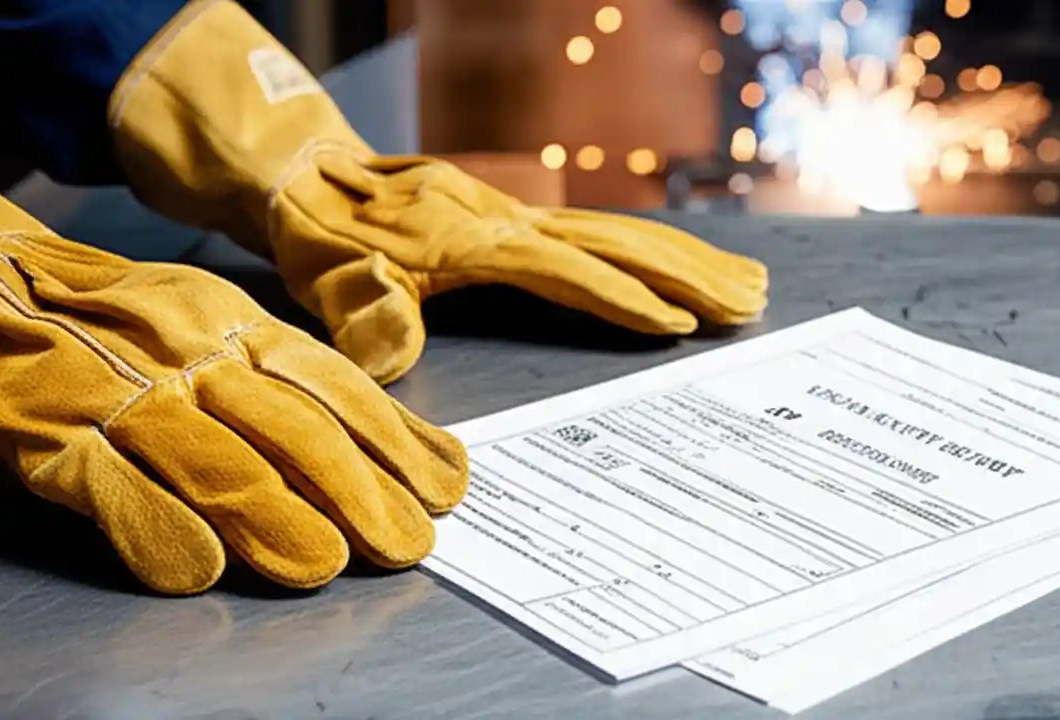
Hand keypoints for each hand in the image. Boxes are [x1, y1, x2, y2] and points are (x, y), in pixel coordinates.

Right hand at [0, 191, 467, 593]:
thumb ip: (305, 381)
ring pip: (211, 456)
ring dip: (272, 515)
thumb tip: (407, 441)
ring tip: (323, 565)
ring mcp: (120, 389)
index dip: (394, 442)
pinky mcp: (49, 428)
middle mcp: (191, 353)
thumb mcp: (229, 327)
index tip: (444, 490)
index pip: (336, 388)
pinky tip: (200, 567)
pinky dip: (157, 525)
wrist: (3, 277)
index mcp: (240, 326)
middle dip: (357, 491)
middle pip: (290, 428)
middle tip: (405, 544)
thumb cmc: (137, 319)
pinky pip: (107, 480)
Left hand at [273, 151, 769, 382]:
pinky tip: (687, 262)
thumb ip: (365, 313)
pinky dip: (652, 247)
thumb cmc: (319, 235)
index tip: (679, 324)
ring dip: (686, 258)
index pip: (564, 272)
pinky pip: (600, 231)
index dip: (621, 298)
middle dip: (687, 275)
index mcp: (473, 243)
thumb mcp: (327, 278)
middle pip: (615, 244)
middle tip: (752, 302)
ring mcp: (520, 214)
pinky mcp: (521, 217)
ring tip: (748, 284)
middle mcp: (510, 222)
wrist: (308, 172)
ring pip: (619, 232)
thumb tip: (394, 352)